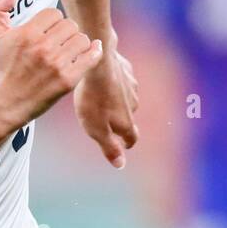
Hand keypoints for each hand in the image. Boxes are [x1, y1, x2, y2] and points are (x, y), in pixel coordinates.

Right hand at [0, 0, 103, 129]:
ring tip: (70, 50)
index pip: (54, 14)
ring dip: (78, 43)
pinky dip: (94, 52)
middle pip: (70, 25)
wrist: (7, 102)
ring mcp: (56, 64)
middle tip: (60, 42)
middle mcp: (43, 48)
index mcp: (28, 34)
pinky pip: (90, 58)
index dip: (53, 21)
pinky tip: (94, 49)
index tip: (50, 31)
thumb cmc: (4, 69)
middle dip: (67, 32)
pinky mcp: (67, 80)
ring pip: (82, 39)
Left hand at [73, 44, 139, 168]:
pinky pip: (122, 79)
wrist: (98, 62)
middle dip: (120, 120)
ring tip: (103, 99)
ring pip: (127, 97)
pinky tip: (105, 79)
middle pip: (129, 117)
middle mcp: (133, 104)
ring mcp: (131, 85)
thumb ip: (109, 148)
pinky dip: (116, 82)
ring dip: (118, 100)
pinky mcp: (126, 69)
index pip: (132, 138)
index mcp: (126, 121)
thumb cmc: (93, 98)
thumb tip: (120, 165)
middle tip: (106, 121)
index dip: (127, 143)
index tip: (124, 145)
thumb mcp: (96, 129)